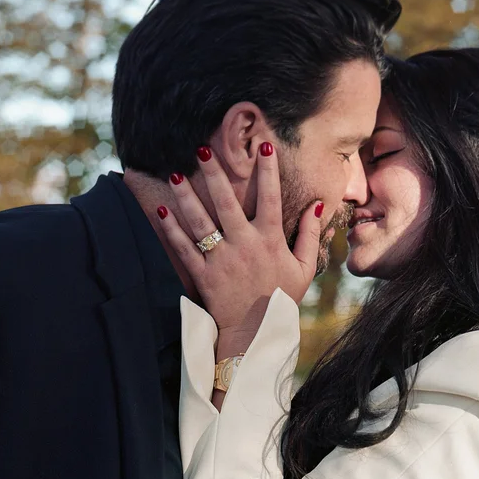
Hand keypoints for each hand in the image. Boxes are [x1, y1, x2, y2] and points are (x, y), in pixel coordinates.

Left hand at [158, 143, 323, 352]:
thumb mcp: (304, 269)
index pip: (270, 198)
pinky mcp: (203, 276)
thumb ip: (309, 235)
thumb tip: (316, 206)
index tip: (263, 144)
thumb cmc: (281, 300)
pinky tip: (162, 210)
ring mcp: (222, 260)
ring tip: (174, 173)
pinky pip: (184, 249)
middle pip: (227, 203)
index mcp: (270, 241)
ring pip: (201, 222)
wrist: (256, 334)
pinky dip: (171, 230)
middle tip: (202, 149)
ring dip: (186, 196)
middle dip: (215, 173)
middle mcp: (244, 245)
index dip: (268, 170)